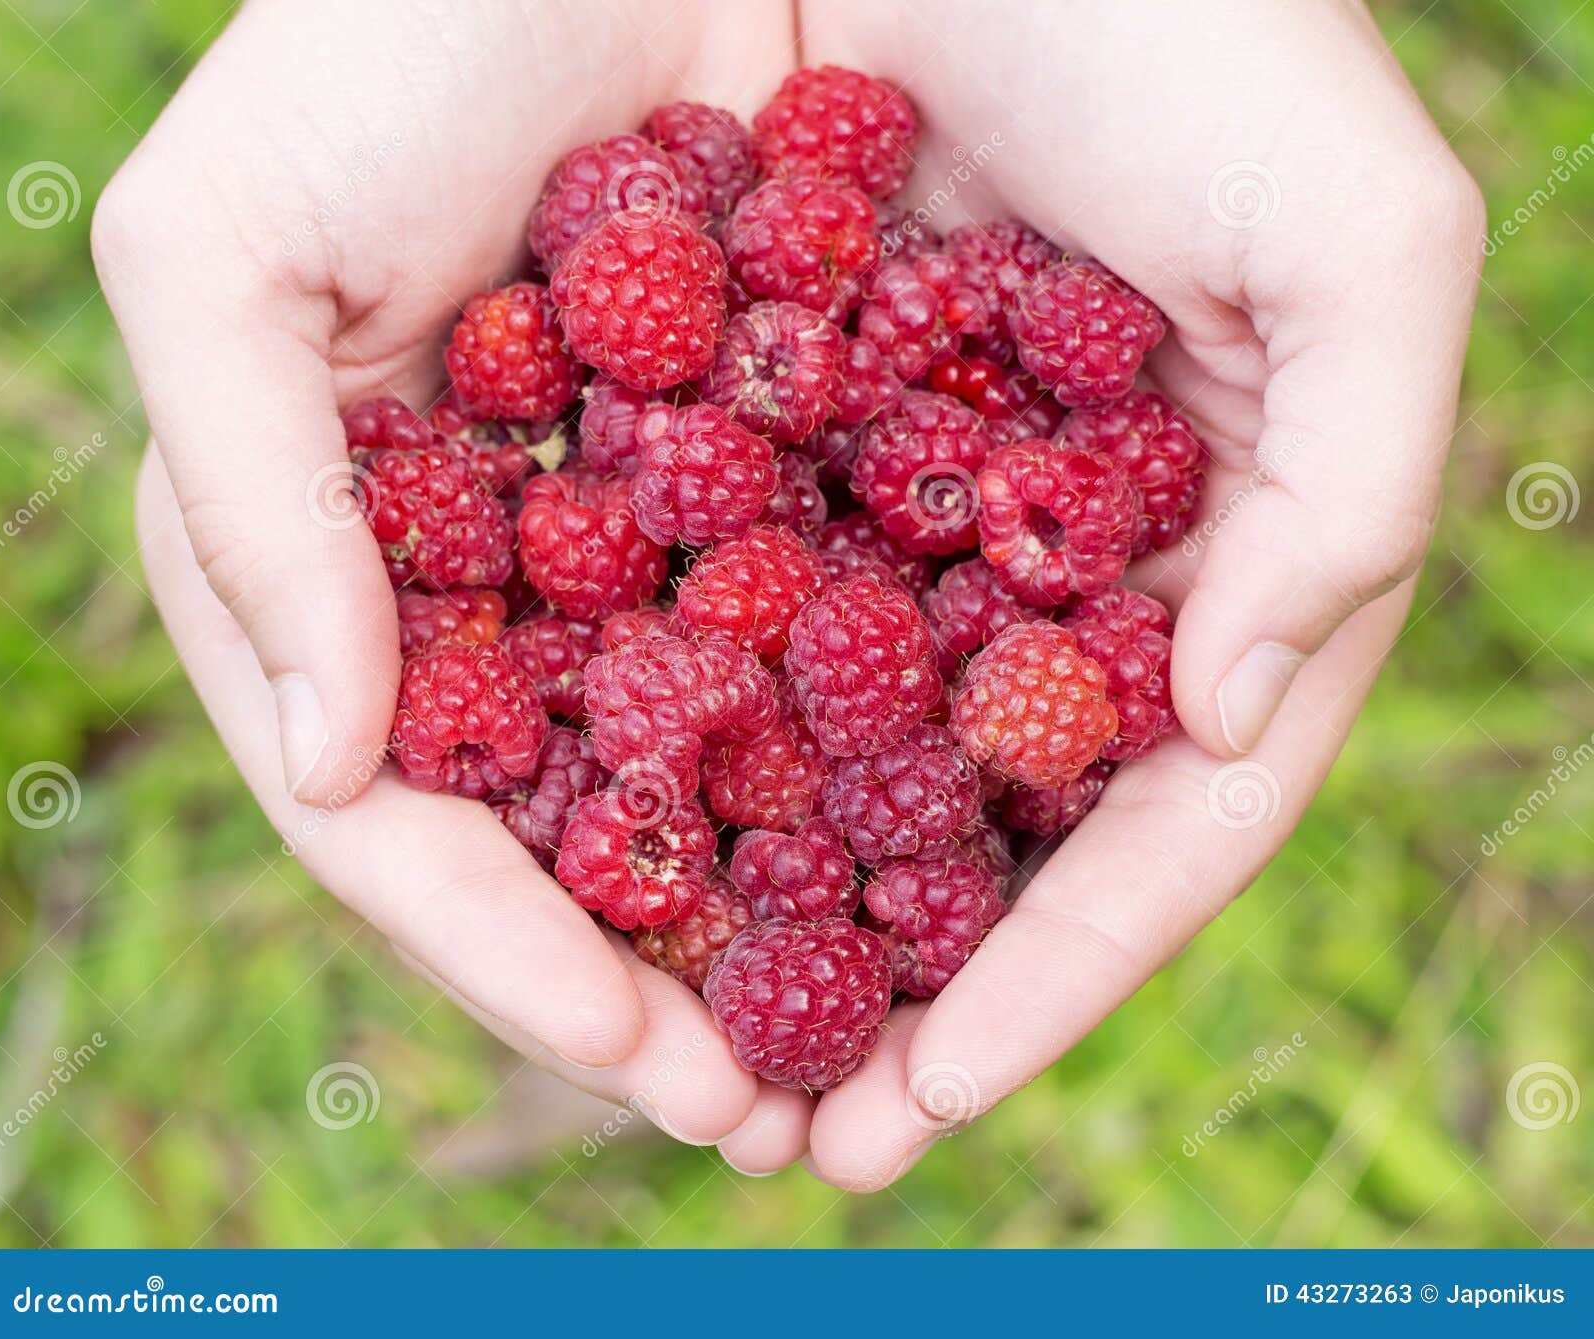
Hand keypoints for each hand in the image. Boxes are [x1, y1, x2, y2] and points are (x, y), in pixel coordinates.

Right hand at [95, 0, 809, 1164]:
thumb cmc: (377, 48)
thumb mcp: (224, 254)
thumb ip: (249, 509)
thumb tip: (335, 768)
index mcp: (356, 579)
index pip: (414, 824)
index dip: (507, 953)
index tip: (632, 1056)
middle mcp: (499, 593)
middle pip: (573, 839)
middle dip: (658, 988)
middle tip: (766, 1122)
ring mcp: (637, 551)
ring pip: (705, 779)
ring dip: (780, 926)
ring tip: (874, 1059)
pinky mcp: (770, 483)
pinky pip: (824, 650)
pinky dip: (874, 759)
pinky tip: (946, 862)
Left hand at [783, 0, 1484, 1187]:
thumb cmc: (1215, 44)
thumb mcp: (1361, 247)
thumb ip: (1349, 487)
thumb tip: (1218, 720)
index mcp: (1206, 574)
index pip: (1148, 830)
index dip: (1058, 976)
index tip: (938, 1100)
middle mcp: (1055, 582)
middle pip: (980, 841)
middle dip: (894, 1000)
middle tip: (797, 1147)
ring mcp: (920, 529)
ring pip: (845, 767)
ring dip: (770, 915)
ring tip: (679, 1059)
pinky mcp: (790, 452)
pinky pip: (725, 622)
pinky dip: (673, 736)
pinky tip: (596, 841)